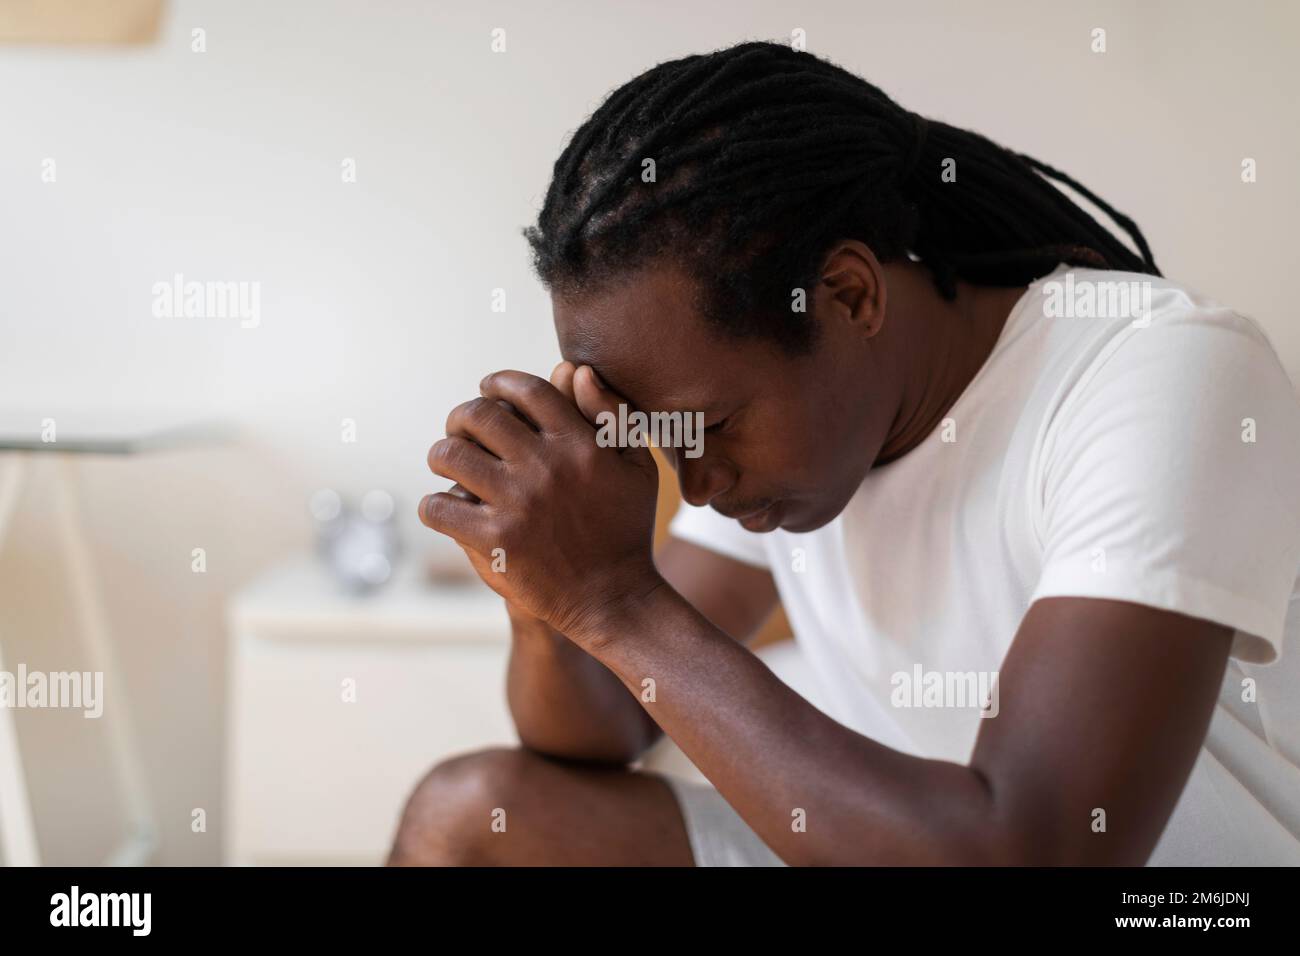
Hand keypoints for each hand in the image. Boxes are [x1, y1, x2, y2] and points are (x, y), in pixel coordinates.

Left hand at [420, 363, 662, 645]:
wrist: (614, 599)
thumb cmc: (626, 528)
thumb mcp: (637, 466)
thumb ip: (609, 414)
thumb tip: (574, 368)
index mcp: (580, 443)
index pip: (526, 389)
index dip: (498, 382)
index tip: (487, 389)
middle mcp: (546, 466)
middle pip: (479, 415)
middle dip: (461, 416)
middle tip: (459, 429)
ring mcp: (518, 504)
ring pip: (450, 456)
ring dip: (440, 455)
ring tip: (445, 464)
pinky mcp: (495, 541)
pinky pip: (439, 508)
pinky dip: (434, 505)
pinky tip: (443, 508)